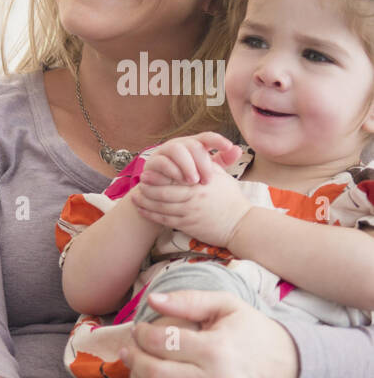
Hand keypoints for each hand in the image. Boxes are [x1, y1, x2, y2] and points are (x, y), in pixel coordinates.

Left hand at [117, 288, 298, 377]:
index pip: (164, 343)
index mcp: (218, 350)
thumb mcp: (227, 307)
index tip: (137, 331)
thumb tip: (152, 300)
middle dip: (135, 363)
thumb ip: (189, 301)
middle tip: (125, 354)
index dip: (142, 335)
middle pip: (159, 377)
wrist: (293, 369)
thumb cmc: (253, 333)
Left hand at [131, 161, 250, 247]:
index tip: (148, 170)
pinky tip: (142, 210)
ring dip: (145, 201)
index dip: (158, 175)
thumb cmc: (232, 199)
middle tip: (139, 182)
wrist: (241, 224)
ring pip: (160, 206)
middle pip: (162, 192)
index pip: (174, 177)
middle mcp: (193, 197)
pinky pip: (163, 220)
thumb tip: (197, 151)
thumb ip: (207, 165)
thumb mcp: (221, 177)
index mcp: (200, 183)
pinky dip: (150, 214)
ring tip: (135, 196)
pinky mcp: (187, 225)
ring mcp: (189, 213)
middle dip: (147, 187)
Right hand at [140, 132, 240, 185]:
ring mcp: (164, 151)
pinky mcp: (152, 162)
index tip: (228, 147)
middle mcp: (180, 144)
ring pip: (177, 150)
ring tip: (194, 181)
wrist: (162, 193)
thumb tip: (238, 149)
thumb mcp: (206, 170)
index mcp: (194, 144)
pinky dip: (172, 171)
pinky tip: (180, 181)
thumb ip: (222, 161)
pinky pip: (162, 161)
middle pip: (193, 145)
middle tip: (208, 180)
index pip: (207, 137)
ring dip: (187, 165)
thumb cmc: (187, 180)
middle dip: (202, 162)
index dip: (218, 140)